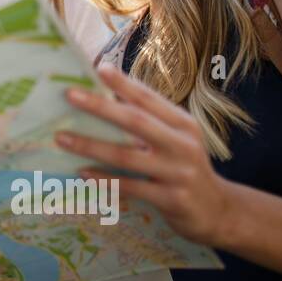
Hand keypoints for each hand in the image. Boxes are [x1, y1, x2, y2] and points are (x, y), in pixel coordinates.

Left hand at [54, 63, 240, 247]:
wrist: (219, 212)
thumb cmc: (186, 168)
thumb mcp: (178, 140)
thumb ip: (151, 122)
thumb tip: (107, 101)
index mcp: (183, 124)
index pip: (150, 99)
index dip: (124, 84)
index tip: (99, 68)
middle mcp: (182, 144)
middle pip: (136, 121)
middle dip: (100, 106)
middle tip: (70, 95)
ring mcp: (177, 172)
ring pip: (126, 156)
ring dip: (91, 146)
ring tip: (62, 138)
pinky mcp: (171, 199)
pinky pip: (130, 187)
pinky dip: (104, 180)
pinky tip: (82, 173)